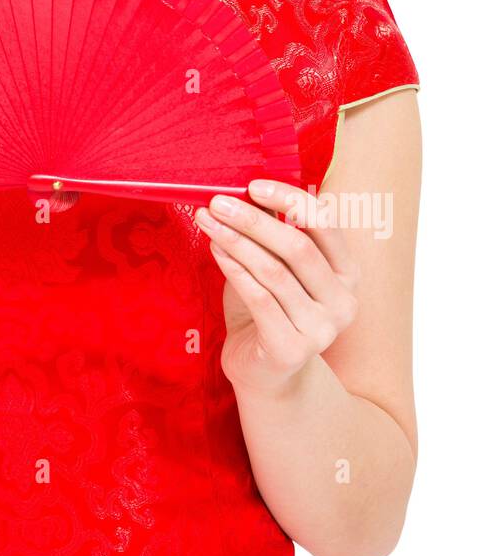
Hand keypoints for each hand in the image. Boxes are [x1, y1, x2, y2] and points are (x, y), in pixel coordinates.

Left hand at [194, 179, 358, 396]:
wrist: (263, 370)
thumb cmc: (267, 309)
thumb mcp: (275, 266)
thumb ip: (271, 234)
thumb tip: (245, 188)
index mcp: (346, 272)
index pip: (325, 223)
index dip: (289, 199)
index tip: (253, 185)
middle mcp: (343, 301)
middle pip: (298, 247)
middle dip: (254, 220)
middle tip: (218, 202)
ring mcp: (322, 329)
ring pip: (274, 272)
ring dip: (236, 240)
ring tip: (208, 221)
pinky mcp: (292, 349)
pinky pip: (260, 299)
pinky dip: (234, 269)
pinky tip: (215, 249)